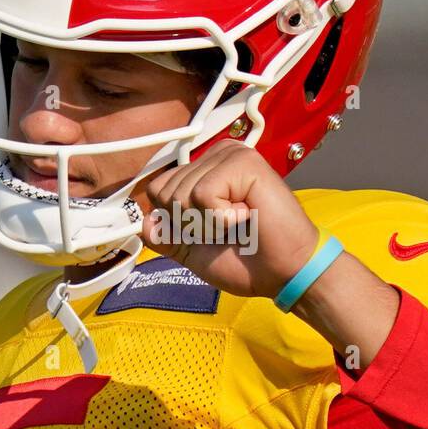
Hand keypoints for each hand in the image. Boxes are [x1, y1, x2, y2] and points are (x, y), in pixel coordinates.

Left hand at [140, 139, 320, 297]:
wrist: (284, 273)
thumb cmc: (247, 260)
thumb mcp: (191, 250)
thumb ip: (165, 235)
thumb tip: (144, 222)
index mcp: (203, 171)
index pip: (158, 190)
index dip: (176, 222)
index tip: (210, 231)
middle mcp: (215, 157)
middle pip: (165, 192)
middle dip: (191, 224)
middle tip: (227, 229)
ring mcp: (230, 155)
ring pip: (182, 194)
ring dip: (208, 223)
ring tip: (239, 222)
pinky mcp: (244, 162)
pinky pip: (202, 193)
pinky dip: (221, 217)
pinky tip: (247, 215)